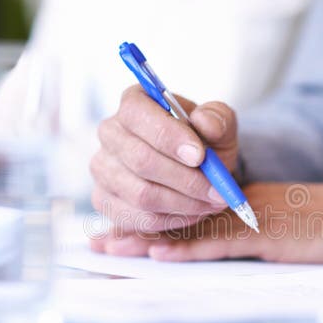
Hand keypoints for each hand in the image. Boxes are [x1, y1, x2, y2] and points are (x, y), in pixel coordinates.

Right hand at [90, 86, 237, 234]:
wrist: (194, 169)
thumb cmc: (203, 141)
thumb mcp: (219, 124)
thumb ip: (217, 119)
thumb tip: (205, 122)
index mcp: (134, 102)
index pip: (138, 115)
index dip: (169, 137)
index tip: (200, 156)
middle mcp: (110, 132)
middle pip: (140, 160)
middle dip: (185, 179)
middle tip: (218, 190)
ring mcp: (103, 168)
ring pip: (141, 194)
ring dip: (184, 204)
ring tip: (212, 203)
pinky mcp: (105, 200)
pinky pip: (138, 219)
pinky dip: (173, 220)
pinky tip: (195, 213)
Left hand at [91, 182, 322, 263]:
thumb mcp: (280, 233)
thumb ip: (246, 238)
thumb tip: (210, 249)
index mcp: (240, 206)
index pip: (187, 214)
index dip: (150, 222)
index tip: (116, 235)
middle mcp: (239, 208)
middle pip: (179, 218)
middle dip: (136, 229)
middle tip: (97, 244)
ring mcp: (253, 219)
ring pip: (192, 226)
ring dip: (149, 238)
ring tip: (110, 247)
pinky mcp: (269, 235)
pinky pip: (223, 241)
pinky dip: (190, 247)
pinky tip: (160, 252)